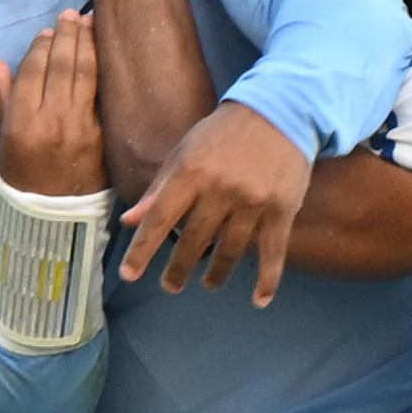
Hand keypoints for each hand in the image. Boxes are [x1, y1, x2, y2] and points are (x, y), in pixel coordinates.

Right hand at [0, 8, 103, 198]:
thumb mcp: (4, 135)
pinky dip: (100, 69)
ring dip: (87, 44)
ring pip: (83, 74)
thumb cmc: (24, 171)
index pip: (33, 71)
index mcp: (21, 121)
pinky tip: (102, 52)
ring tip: (89, 22)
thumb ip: (2, 95)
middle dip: (67, 35)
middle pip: (60, 66)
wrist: (53, 213)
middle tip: (72, 14)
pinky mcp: (100, 134)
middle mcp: (50, 120)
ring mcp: (78, 127)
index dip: (41, 46)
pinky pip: (99, 94)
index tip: (49, 30)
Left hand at [116, 99, 310, 299]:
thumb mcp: (186, 151)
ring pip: (231, 251)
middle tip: (170, 286)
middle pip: (194, 240)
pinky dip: (267, 280)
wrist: (280, 112)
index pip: (161, 218)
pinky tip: (259, 301)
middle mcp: (221, 189)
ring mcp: (253, 202)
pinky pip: (273, 252)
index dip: (143, 249)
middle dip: (178, 268)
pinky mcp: (282, 210)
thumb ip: (160, 188)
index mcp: (191, 171)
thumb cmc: (224, 133)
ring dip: (216, 274)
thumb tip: (130, 221)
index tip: (129, 274)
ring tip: (208, 284)